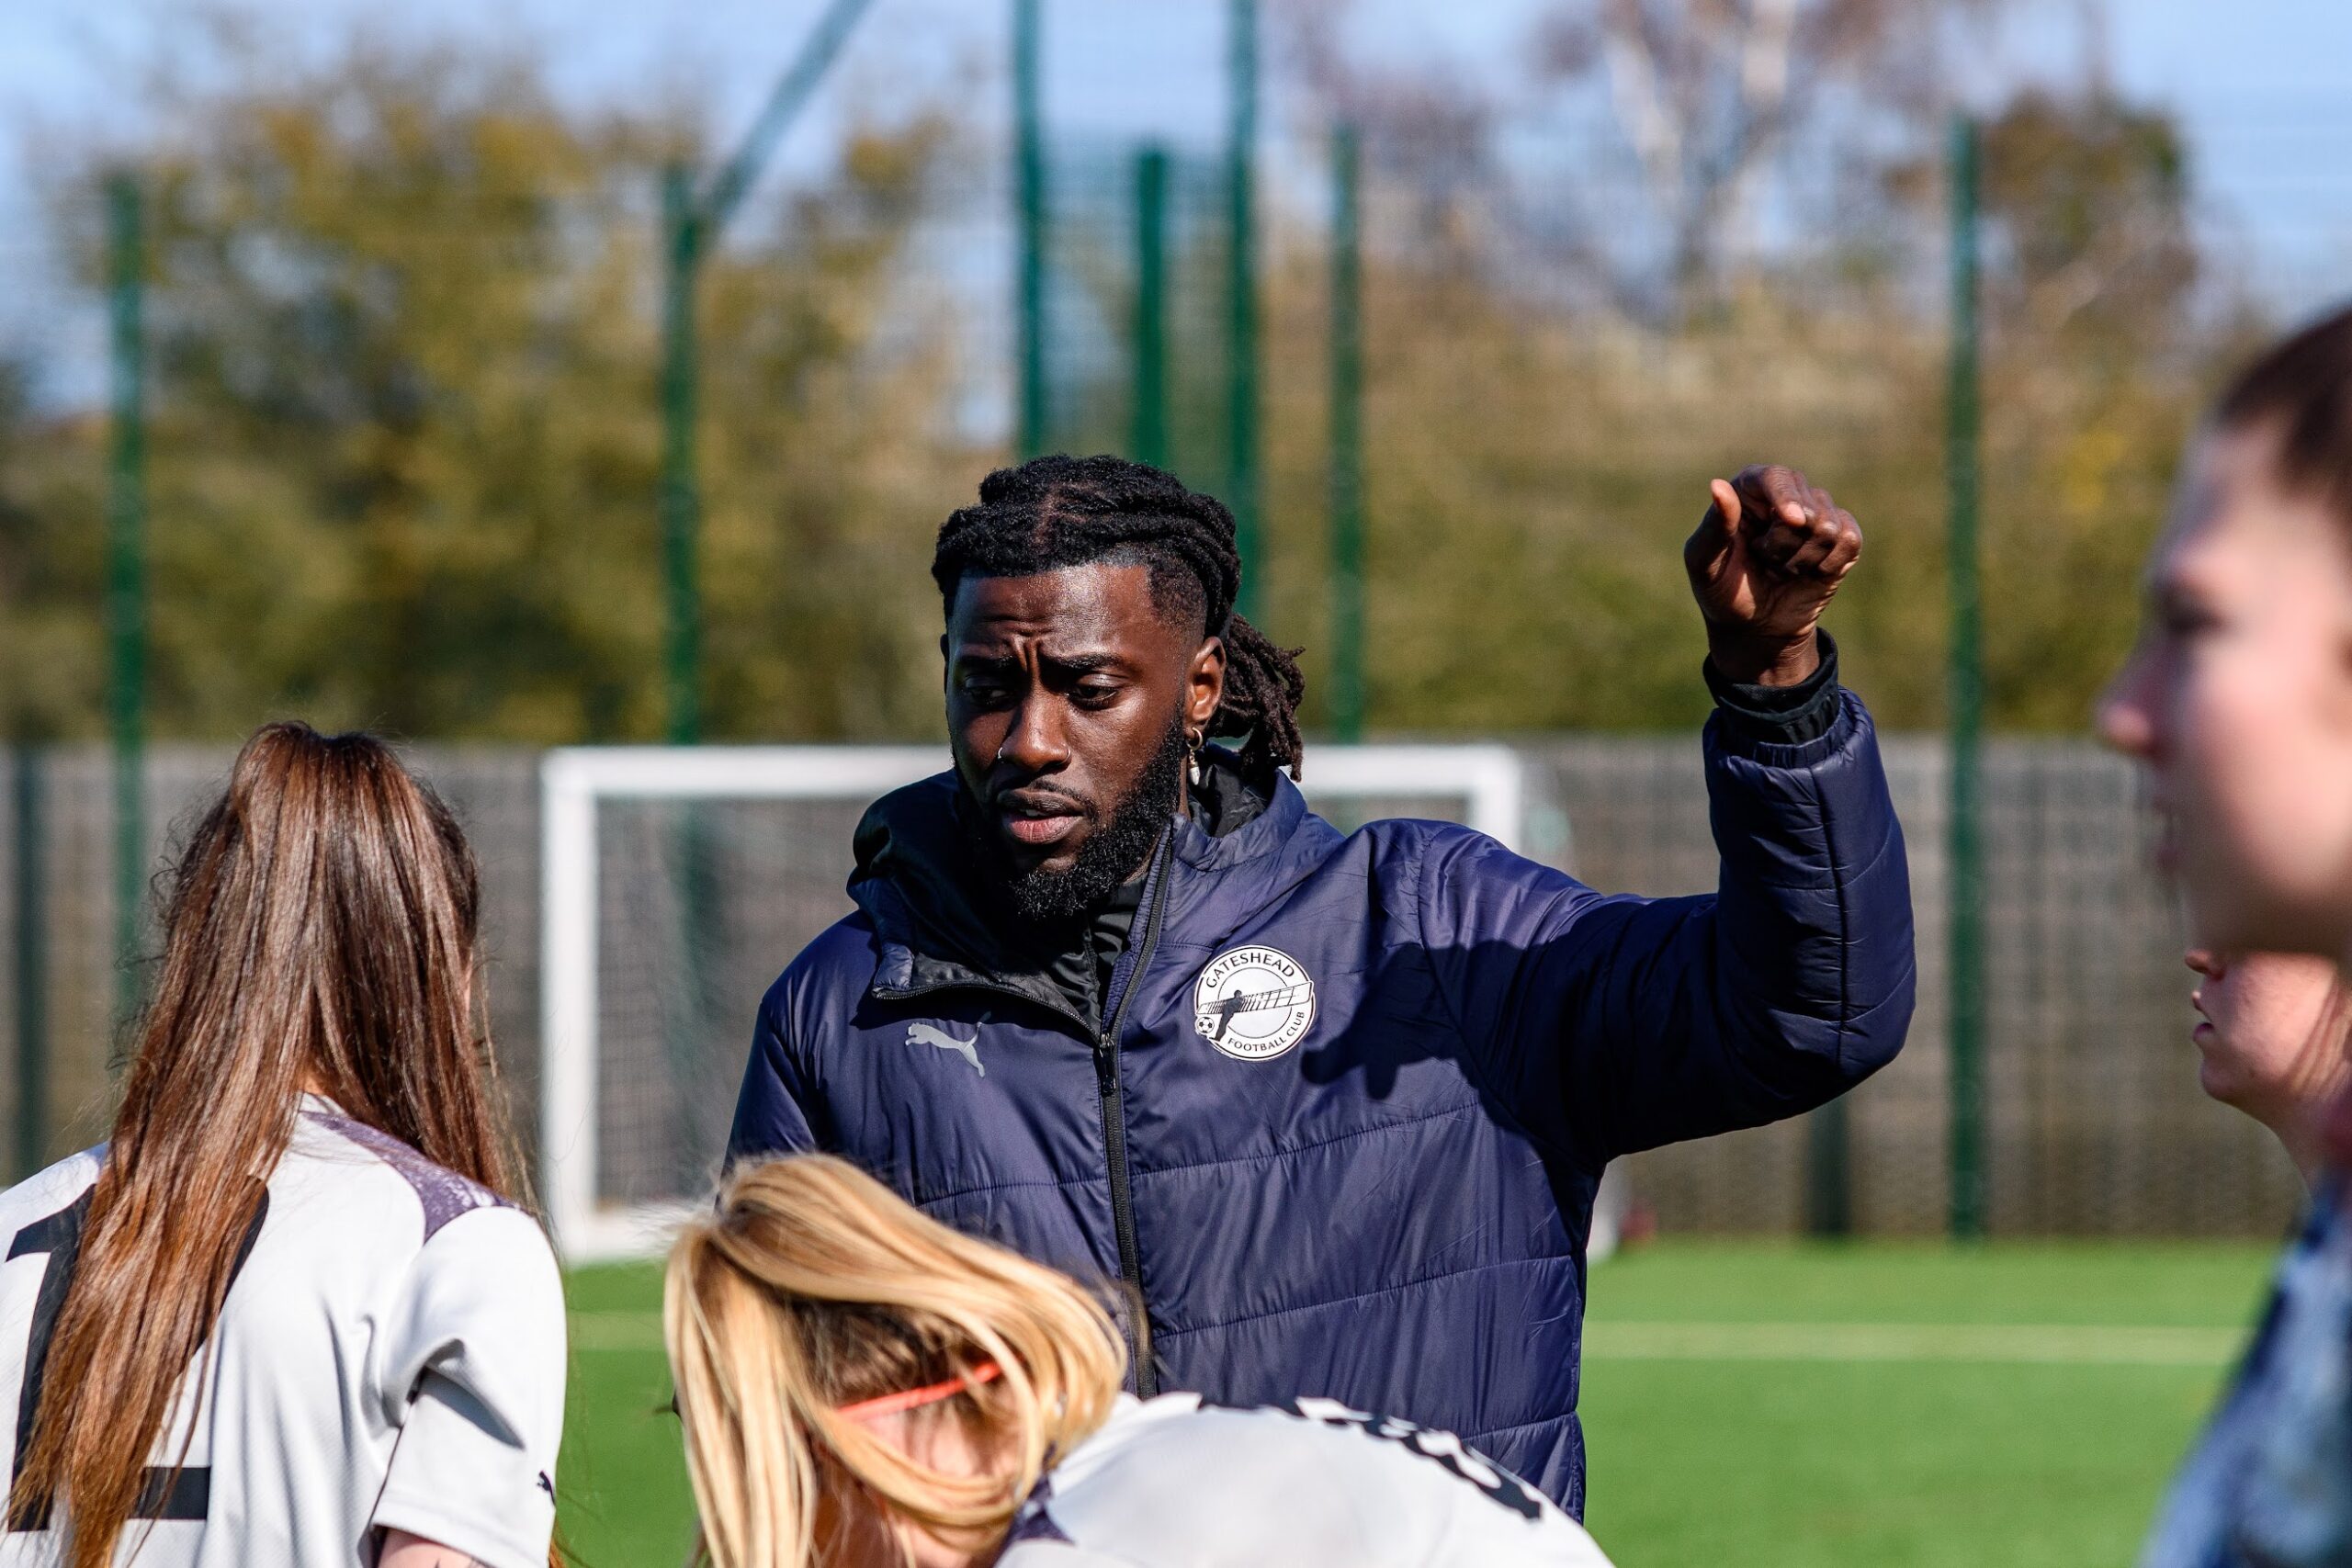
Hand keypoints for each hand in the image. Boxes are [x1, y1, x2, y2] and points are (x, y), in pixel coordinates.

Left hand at [1682, 464, 1862, 686]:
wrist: (1754, 626)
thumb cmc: (1722, 590)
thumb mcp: (1704, 563)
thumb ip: (1714, 526)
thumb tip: (1718, 486)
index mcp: (1748, 490)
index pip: (1776, 477)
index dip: (1786, 496)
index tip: (1792, 520)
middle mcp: (1785, 493)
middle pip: (1806, 507)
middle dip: (1784, 545)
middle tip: (1764, 561)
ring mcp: (1817, 512)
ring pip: (1828, 526)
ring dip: (1802, 560)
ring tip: (1781, 569)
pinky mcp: (1842, 535)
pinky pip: (1850, 539)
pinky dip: (1828, 565)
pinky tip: (1809, 573)